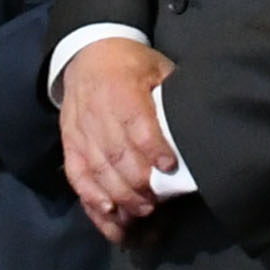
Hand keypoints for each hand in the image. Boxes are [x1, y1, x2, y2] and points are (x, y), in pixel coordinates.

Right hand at [58, 36, 181, 239]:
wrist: (89, 54)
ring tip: (138, 215)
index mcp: (122, 89)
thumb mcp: (158, 68)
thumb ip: (173, 94)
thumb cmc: (132, 65)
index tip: (169, 167)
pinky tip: (108, 212)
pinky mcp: (69, 143)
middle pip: (117, 154)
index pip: (138, 124)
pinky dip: (91, 197)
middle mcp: (98, 112)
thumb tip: (200, 122)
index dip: (153, 148)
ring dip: (118, 196)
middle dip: (137, 184)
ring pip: (98, 169)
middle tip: (155, 204)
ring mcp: (80, 130)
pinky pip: (77, 175)